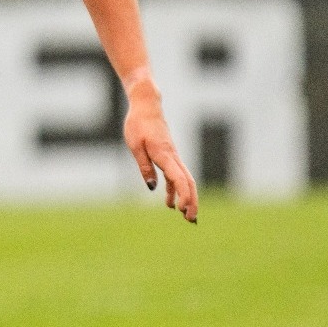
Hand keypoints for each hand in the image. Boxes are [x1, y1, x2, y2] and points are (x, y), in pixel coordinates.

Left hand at [123, 78, 197, 222]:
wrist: (146, 106)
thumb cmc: (138, 124)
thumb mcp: (135, 147)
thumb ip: (144, 167)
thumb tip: (152, 188)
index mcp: (164, 154)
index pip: (179, 178)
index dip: (183, 195)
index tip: (182, 209)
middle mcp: (173, 157)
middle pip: (188, 182)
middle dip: (192, 201)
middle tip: (191, 220)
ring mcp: (173, 157)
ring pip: (185, 180)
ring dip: (187, 198)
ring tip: (186, 216)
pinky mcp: (169, 156)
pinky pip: (176, 176)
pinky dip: (176, 190)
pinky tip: (170, 203)